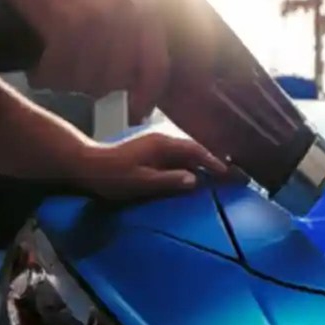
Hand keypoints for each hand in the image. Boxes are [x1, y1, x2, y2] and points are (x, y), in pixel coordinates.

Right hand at [0, 0, 168, 117]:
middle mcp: (128, 16)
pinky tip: (38, 68)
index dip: (146, 98)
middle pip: (115, 82)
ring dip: (65, 82)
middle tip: (71, 77)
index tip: (136, 113)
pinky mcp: (66, 22)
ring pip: (85, 81)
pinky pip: (60, 71)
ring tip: (52, 69)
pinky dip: (46, 75)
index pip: (156, 69)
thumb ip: (132, 28)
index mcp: (147, 10)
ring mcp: (99, 20)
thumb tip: (133, 76)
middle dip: (91, 87)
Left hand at [71, 132, 227, 201]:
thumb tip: (195, 180)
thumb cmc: (112, 177)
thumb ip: (168, 181)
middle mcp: (162, 141)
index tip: (230, 174)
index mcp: (162, 145)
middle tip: (236, 175)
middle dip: (216, 162)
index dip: (214, 163)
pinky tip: (198, 175)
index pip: (196, 152)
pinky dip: (193, 165)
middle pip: (196, 150)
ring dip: (206, 164)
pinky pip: (179, 158)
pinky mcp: (152, 154)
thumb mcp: (140, 182)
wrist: (87, 166)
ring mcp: (157, 147)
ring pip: (188, 154)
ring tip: (223, 176)